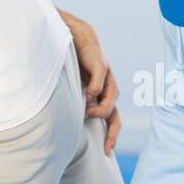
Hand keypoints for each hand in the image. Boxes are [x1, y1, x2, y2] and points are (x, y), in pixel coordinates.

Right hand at [63, 13, 121, 155]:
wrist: (74, 32)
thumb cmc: (68, 58)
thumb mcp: (70, 83)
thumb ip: (72, 99)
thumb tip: (68, 119)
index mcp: (101, 93)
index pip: (111, 117)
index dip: (110, 134)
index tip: (105, 152)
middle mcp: (106, 87)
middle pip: (115, 115)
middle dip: (112, 132)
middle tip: (106, 148)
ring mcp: (105, 78)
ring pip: (109, 103)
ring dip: (98, 110)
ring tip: (84, 110)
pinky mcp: (101, 66)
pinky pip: (100, 85)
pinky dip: (94, 92)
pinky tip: (85, 94)